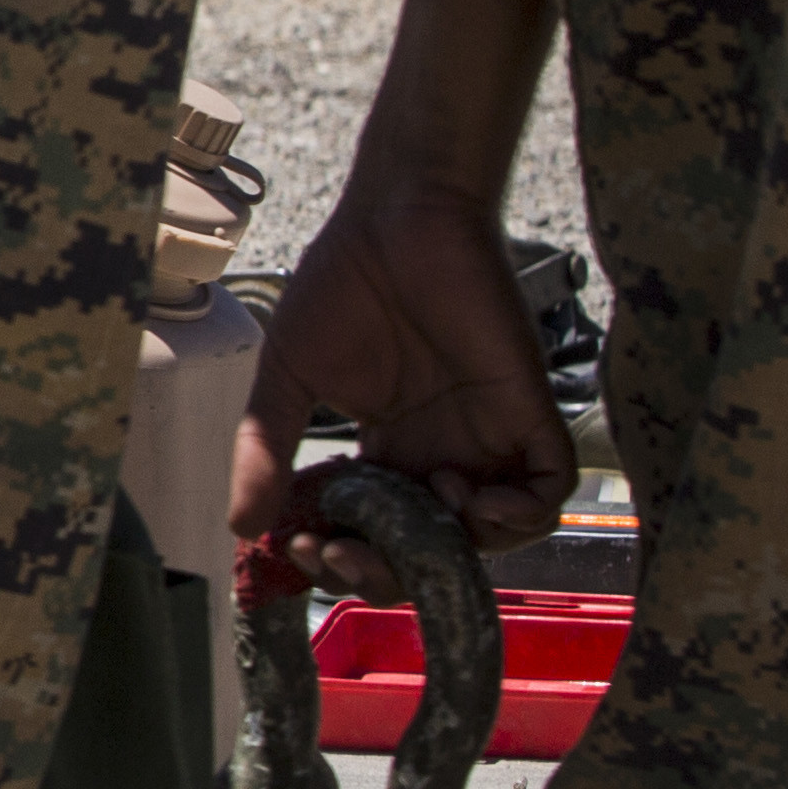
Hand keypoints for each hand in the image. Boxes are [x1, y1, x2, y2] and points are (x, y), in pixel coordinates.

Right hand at [232, 186, 582, 595]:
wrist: (398, 216)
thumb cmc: (343, 281)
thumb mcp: (289, 376)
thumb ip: (266, 449)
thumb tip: (240, 528)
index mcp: (388, 450)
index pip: (375, 535)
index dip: (344, 558)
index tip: (302, 546)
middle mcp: (440, 452)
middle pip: (433, 551)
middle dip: (391, 572)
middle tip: (349, 552)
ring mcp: (487, 436)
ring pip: (497, 536)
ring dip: (457, 549)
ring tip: (418, 512)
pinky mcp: (527, 411)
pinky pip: (548, 492)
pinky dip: (517, 515)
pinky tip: (469, 498)